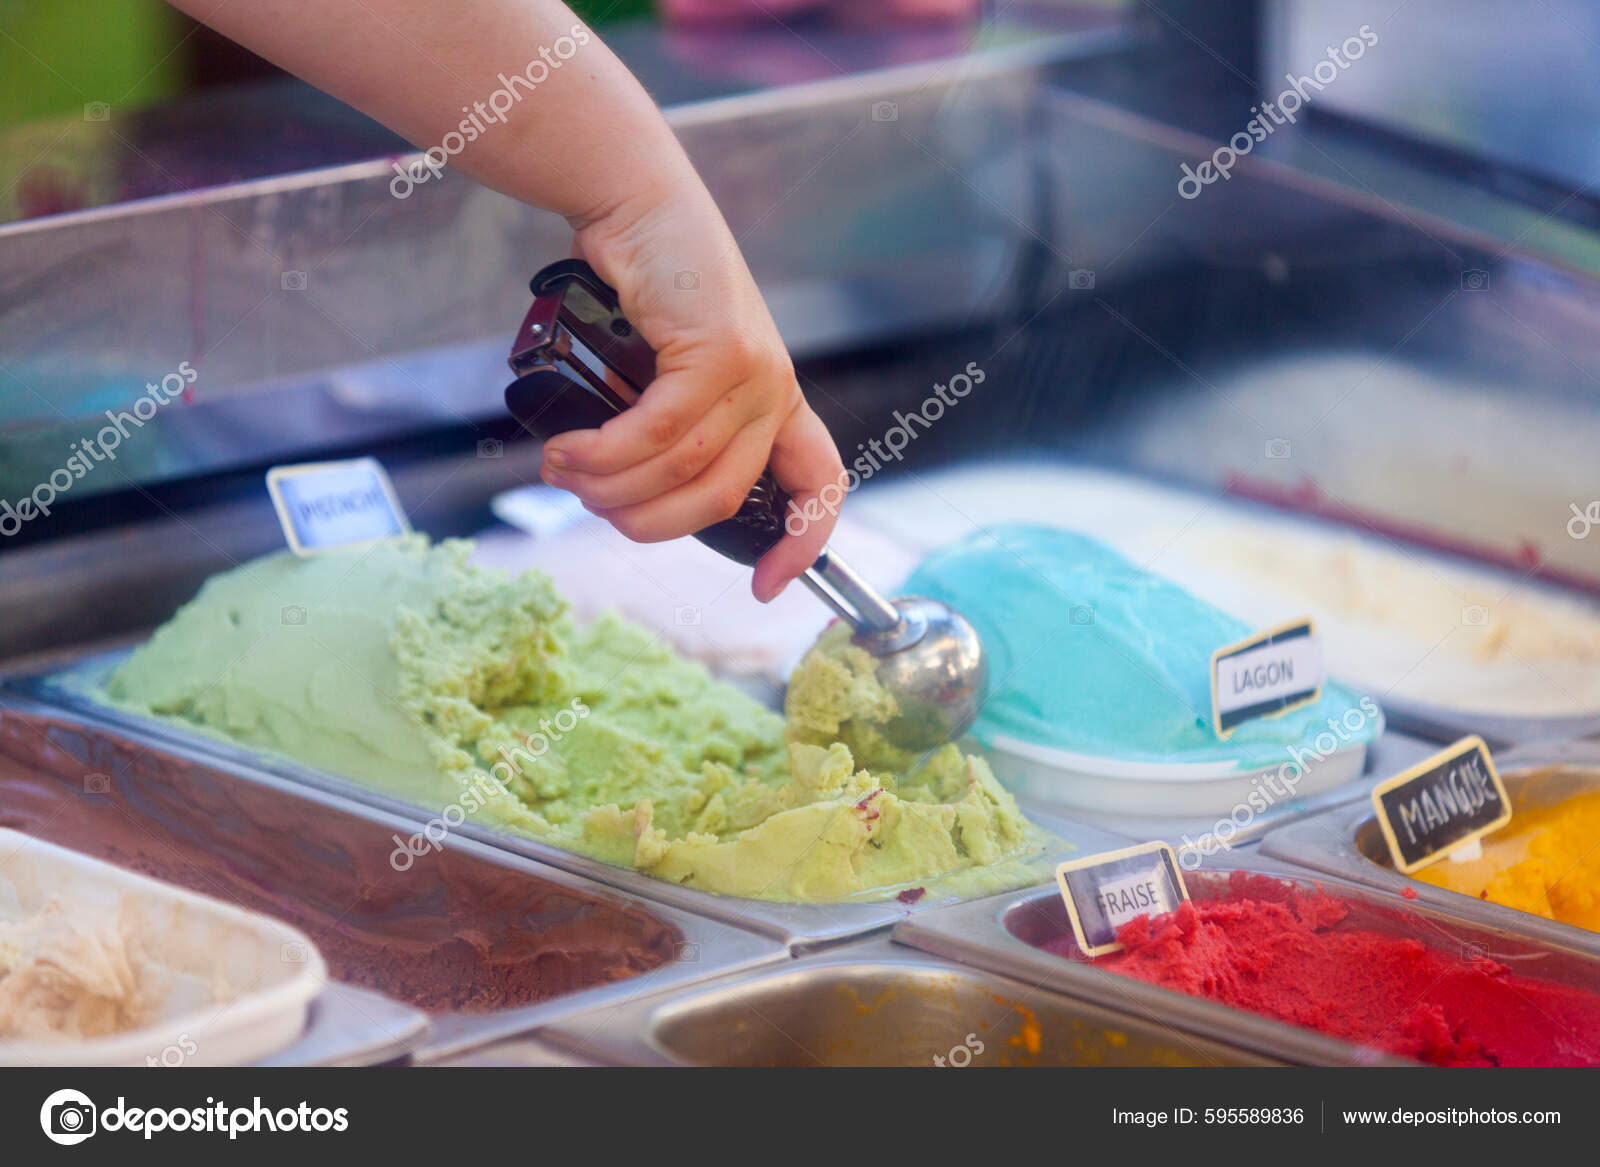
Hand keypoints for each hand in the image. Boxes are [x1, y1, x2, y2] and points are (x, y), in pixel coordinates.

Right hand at [541, 181, 845, 601]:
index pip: (820, 485)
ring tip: (563, 473)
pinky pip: (659, 430)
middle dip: (646, 522)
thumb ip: (671, 433)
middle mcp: (773, 392)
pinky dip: (607, 453)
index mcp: (775, 405)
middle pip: (720, 499)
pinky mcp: (718, 348)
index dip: (803, 543)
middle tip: (591, 505)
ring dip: (609, 486)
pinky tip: (571, 453)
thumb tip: (629, 498)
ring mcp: (752, 370)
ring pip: (681, 468)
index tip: (767, 587)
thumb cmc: (644, 292)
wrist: (638, 204)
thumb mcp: (668, 375)